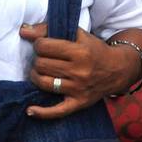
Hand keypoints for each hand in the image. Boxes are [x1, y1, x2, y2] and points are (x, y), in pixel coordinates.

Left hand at [20, 23, 140, 119]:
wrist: (117, 70)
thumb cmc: (94, 50)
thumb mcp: (77, 34)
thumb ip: (49, 29)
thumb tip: (24, 30)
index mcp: (79, 52)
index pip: (44, 46)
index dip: (38, 44)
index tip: (43, 45)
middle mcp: (79, 71)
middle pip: (41, 65)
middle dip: (38, 59)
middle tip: (44, 58)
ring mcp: (78, 89)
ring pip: (43, 83)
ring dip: (36, 76)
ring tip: (41, 72)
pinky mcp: (78, 103)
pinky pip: (57, 111)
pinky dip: (41, 112)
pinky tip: (30, 110)